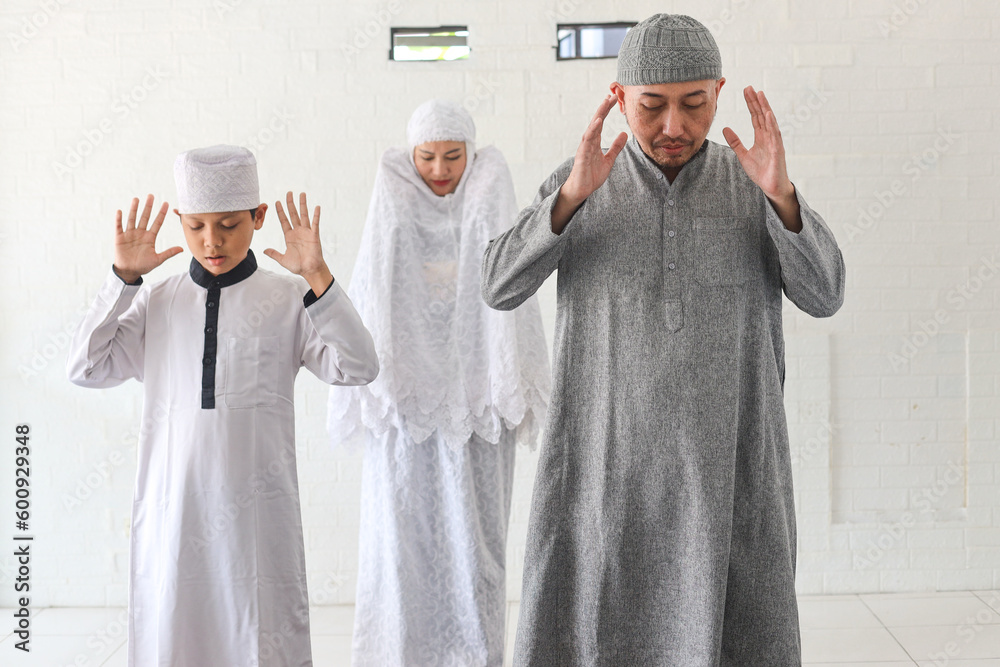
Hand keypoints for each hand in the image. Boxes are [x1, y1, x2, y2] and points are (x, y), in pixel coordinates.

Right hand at [113, 195, 182, 282]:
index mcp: (150, 237)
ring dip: (134, 209)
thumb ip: (169, 253)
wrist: (129, 271)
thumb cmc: (143, 266)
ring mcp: (130, 234)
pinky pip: (119, 226)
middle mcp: (140, 233)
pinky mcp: (120, 238)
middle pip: (145, 217)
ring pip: (132, 219)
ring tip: (137, 199)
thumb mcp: (158, 259)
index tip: (166, 203)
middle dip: (148, 207)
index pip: (157, 223)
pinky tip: (120, 211)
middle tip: (151, 196)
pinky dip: (119, 219)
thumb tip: (182, 248)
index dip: (161, 213)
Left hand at [264, 191, 333, 294]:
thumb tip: (264, 250)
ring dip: (302, 204)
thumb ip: (274, 254)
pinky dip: (316, 215)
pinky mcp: (314, 236)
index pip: (284, 220)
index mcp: (289, 236)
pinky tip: (316, 207)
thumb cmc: (298, 266)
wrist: (310, 271)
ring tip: (301, 194)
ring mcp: (306, 233)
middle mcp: (298, 232)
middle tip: (288, 192)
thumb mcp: (283, 259)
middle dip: (290, 203)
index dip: (280, 211)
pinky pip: (315, 224)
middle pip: (293, 214)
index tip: (277, 202)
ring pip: (303, 215)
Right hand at [551, 94, 627, 233]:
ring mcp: (584, 148)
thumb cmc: (591, 175)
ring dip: (598, 115)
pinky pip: (587, 141)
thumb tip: (624, 134)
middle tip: (611, 95)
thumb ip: (616, 147)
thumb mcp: (609, 160)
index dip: (606, 110)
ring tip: (604, 103)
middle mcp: (588, 142)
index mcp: (594, 142)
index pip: (601, 122)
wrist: (582, 190)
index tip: (613, 98)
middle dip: (603, 108)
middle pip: (596, 121)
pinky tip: (597, 121)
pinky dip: (592, 130)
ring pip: (591, 128)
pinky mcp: (582, 156)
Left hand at [722, 86, 800, 231]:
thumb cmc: (760, 171)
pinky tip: (768, 114)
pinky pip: (775, 136)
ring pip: (769, 121)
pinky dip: (771, 124)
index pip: (755, 116)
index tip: (745, 91)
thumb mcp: (743, 155)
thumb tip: (725, 128)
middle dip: (756, 101)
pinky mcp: (777, 151)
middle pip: (761, 115)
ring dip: (765, 107)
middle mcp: (769, 136)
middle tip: (749, 87)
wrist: (771, 187)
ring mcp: (774, 142)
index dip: (750, 104)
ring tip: (760, 94)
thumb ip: (735, 142)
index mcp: (761, 137)